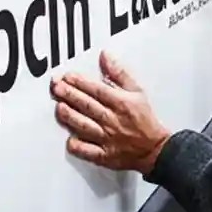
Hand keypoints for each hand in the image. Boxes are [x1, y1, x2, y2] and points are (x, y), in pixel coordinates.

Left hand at [51, 51, 170, 174]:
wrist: (155, 148)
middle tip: (57, 87)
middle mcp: (113, 120)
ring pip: (85, 126)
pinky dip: (78, 146)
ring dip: (71, 116)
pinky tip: (69, 139)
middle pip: (88, 106)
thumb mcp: (137, 91)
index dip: (81, 82)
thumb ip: (119, 73)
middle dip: (70, 95)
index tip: (68, 76)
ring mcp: (108, 139)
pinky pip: (88, 151)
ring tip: (59, 107)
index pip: (97, 90)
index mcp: (121, 103)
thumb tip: (105, 57)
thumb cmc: (144, 119)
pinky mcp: (105, 155)